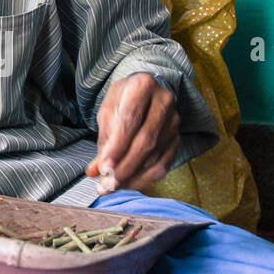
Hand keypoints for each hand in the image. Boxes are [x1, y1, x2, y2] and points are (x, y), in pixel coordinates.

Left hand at [85, 72, 179, 191]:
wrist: (145, 93)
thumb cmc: (123, 101)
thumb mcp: (108, 111)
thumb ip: (104, 139)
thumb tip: (96, 171)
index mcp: (143, 85)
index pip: (130, 120)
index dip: (117, 147)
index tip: (104, 168)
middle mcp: (164, 100)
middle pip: (145, 141)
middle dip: (124, 167)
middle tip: (106, 185)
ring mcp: (174, 120)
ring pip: (155, 156)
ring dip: (132, 177)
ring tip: (111, 187)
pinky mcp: (178, 137)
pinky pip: (164, 164)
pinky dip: (145, 179)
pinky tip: (128, 184)